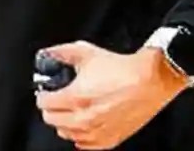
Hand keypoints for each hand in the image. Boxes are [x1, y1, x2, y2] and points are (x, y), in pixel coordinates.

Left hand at [35, 40, 188, 148]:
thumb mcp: (85, 53)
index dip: (43, 95)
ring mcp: (98, 131)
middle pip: (52, 120)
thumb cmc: (121, 69)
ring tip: (69, 111)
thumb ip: (60, 53)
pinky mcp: (111, 139)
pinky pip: (85, 144)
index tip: (46, 92)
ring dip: (64, 122)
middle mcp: (85, 118)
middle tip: (56, 101)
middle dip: (51, 108)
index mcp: (76, 98)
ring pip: (66, 134)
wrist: (150, 80)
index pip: (44, 103)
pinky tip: (82, 124)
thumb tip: (47, 55)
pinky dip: (80, 135)